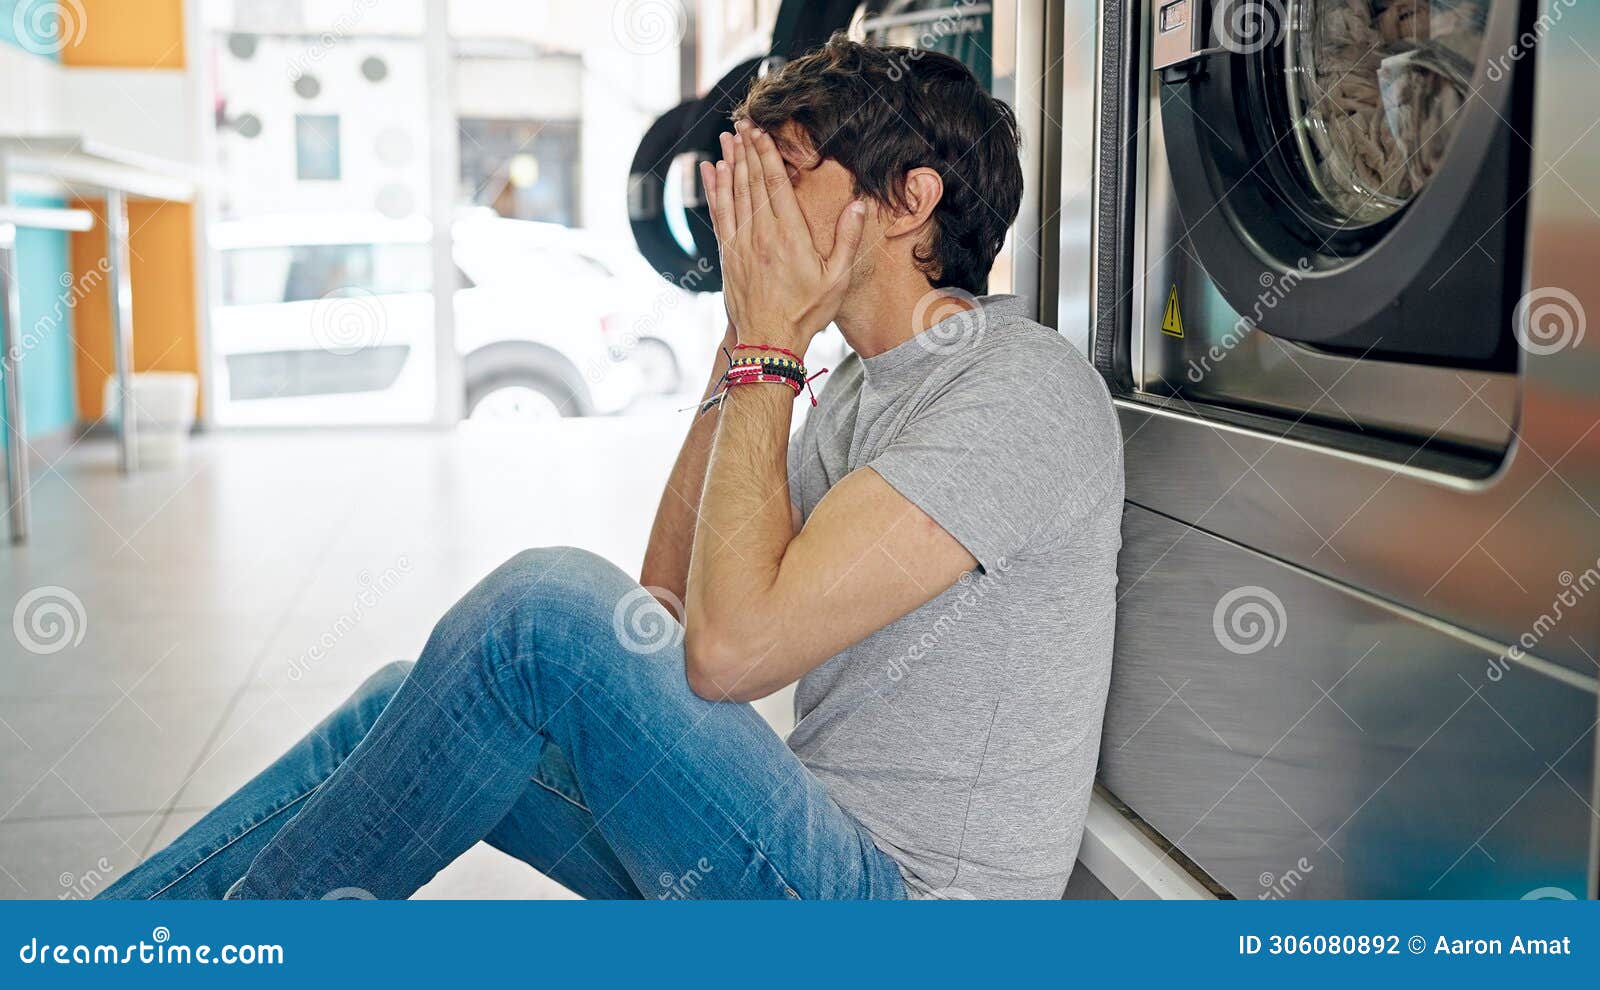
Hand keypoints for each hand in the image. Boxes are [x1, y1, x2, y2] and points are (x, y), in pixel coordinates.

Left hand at [700, 120, 866, 354]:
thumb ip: (848, 239)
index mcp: (790, 235)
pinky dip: (714, 190)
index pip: (775, 183)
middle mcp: (761, 234)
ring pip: (733, 193)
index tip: (761, 130)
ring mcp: (740, 243)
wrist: (768, 341)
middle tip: (743, 122)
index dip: (767, 153)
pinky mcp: (727, 255)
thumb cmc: (807, 312)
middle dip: (748, 149)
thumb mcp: (837, 279)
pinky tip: (711, 172)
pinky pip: (719, 214)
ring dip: (730, 163)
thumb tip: (859, 204)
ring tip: (728, 138)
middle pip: (752, 181)